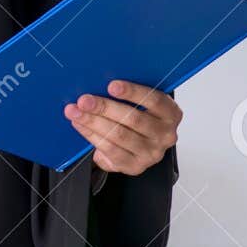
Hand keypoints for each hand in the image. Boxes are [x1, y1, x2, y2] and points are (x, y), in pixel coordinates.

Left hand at [64, 80, 180, 176]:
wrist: (139, 147)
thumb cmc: (138, 117)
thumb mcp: (142, 103)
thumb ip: (131, 94)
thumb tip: (102, 80)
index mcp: (171, 113)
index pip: (155, 100)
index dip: (133, 92)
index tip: (111, 85)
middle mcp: (165, 135)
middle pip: (133, 119)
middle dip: (105, 107)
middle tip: (84, 100)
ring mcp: (151, 153)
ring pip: (119, 135)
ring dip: (93, 122)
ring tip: (75, 111)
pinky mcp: (135, 166)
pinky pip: (110, 149)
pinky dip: (91, 135)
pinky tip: (80, 125)